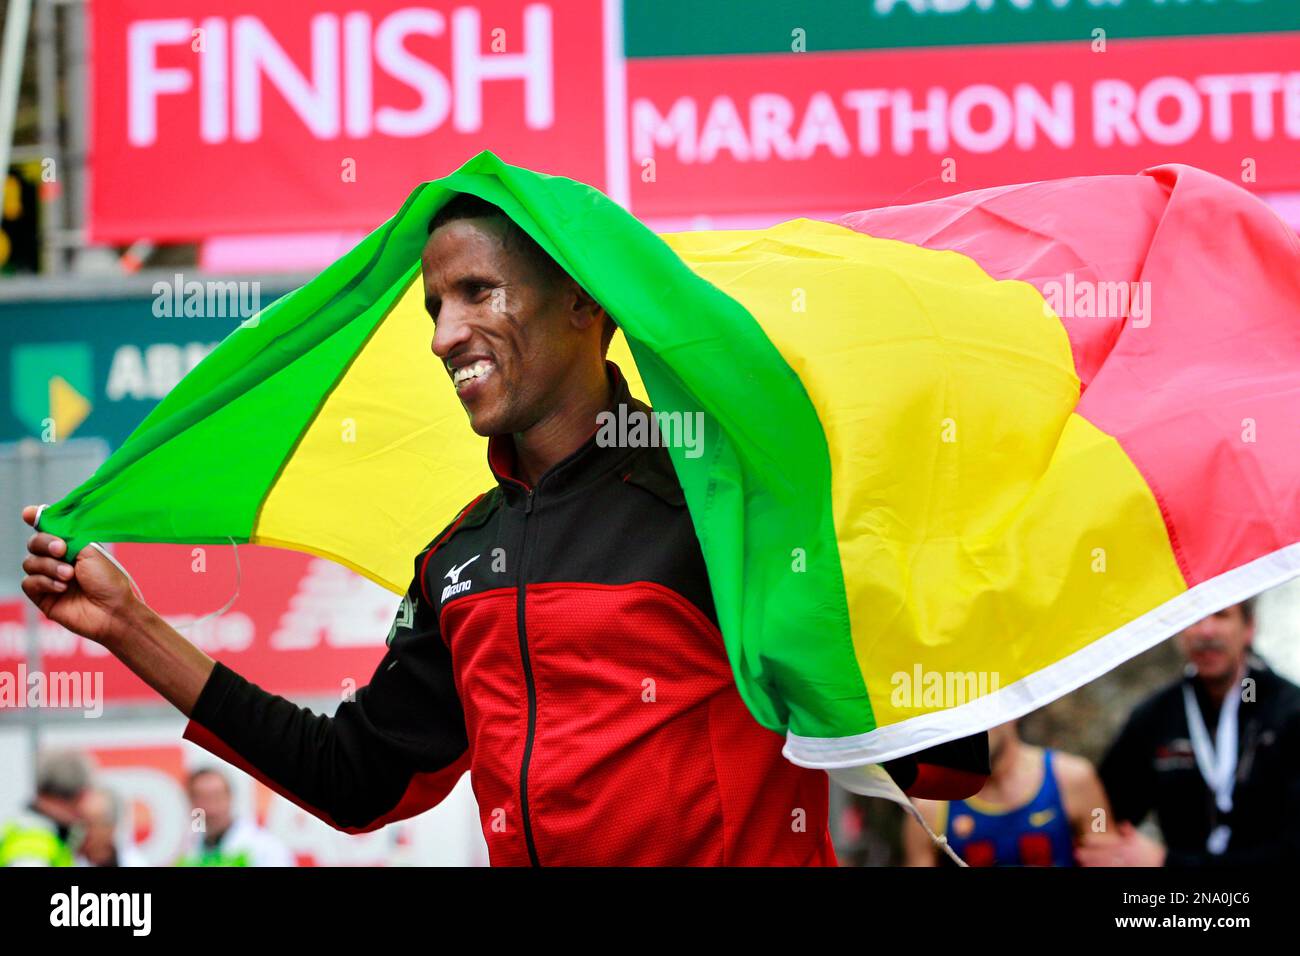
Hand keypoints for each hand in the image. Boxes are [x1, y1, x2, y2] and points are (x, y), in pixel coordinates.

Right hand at [20, 505, 136, 645]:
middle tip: (61, 550)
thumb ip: (64, 535)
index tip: (29, 514)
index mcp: (72, 547)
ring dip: (50, 566)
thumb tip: (40, 513)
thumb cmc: (107, 581)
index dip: (36, 519)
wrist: (113, 610)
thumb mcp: (88, 551)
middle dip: (44, 544)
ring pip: (30, 563)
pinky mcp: (42, 597)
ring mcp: (49, 579)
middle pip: (34, 544)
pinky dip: (45, 582)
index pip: (48, 529)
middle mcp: (58, 561)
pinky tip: (62, 587)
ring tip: (69, 575)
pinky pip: (29, 583)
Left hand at [1077, 821, 1166, 866]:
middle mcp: (1122, 856)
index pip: (1105, 842)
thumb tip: (1123, 824)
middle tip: (1076, 852)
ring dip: (1091, 864)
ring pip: (1103, 865)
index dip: (1091, 842)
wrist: (1164, 864)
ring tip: (1081, 863)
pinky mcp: (1123, 872)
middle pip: (1101, 855)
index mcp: (1124, 846)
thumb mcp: (1141, 839)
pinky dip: (1100, 871)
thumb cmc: (1151, 852)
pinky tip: (1091, 870)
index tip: (1081, 840)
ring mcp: (1123, 866)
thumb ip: (1130, 832)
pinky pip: (1109, 873)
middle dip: (1087, 854)